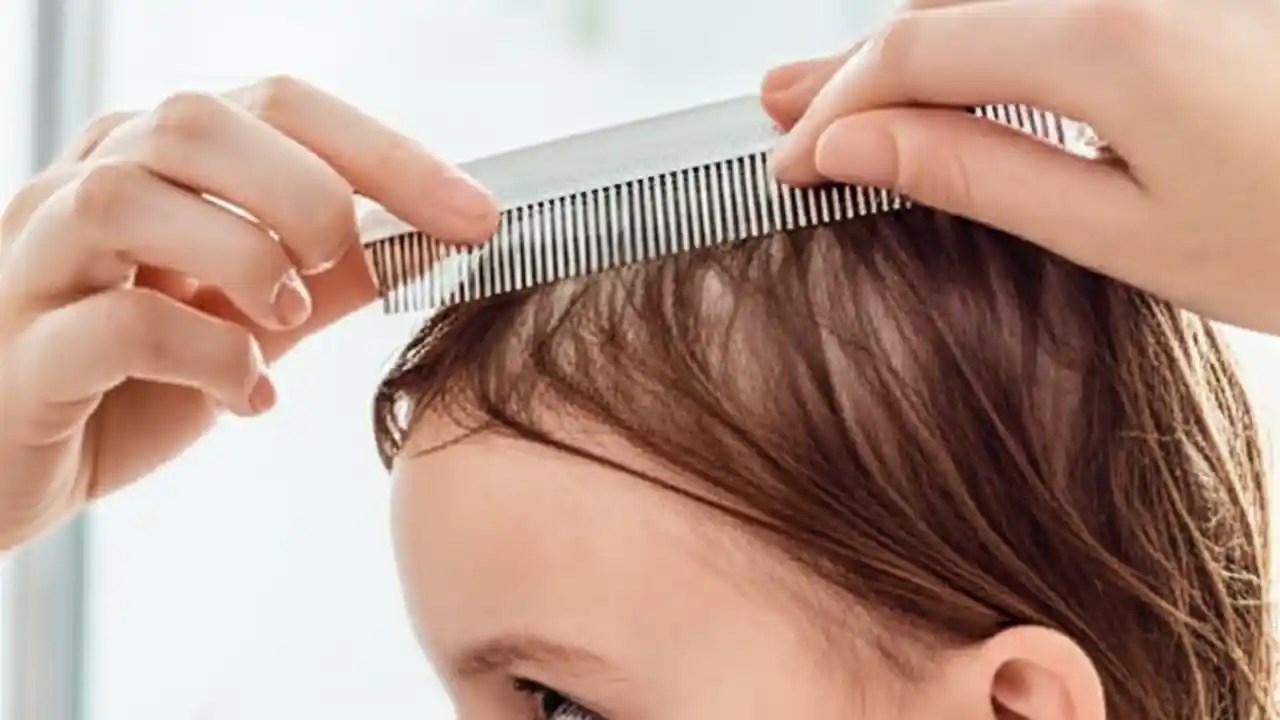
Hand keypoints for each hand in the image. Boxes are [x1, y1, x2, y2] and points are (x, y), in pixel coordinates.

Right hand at [0, 76, 498, 549]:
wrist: (14, 467)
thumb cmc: (129, 380)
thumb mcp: (251, 318)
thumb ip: (330, 276)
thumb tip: (430, 241)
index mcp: (156, 164)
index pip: (278, 106)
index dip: (387, 152)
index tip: (478, 214)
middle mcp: (85, 188)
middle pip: (192, 120)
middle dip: (302, 188)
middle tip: (341, 260)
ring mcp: (37, 263)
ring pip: (124, 197)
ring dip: (240, 256)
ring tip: (286, 316)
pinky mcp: (22, 353)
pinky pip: (110, 324)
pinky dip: (204, 357)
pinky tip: (248, 394)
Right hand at [761, 0, 1279, 334]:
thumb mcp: (1126, 232)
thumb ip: (979, 172)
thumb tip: (856, 149)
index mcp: (1110, 37)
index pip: (917, 52)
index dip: (836, 106)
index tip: (792, 163)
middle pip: (946, 5)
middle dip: (853, 65)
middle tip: (784, 108)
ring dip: (913, 43)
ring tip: (845, 87)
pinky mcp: (1177, 8)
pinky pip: (1048, 5)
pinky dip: (985, 34)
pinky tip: (955, 64)